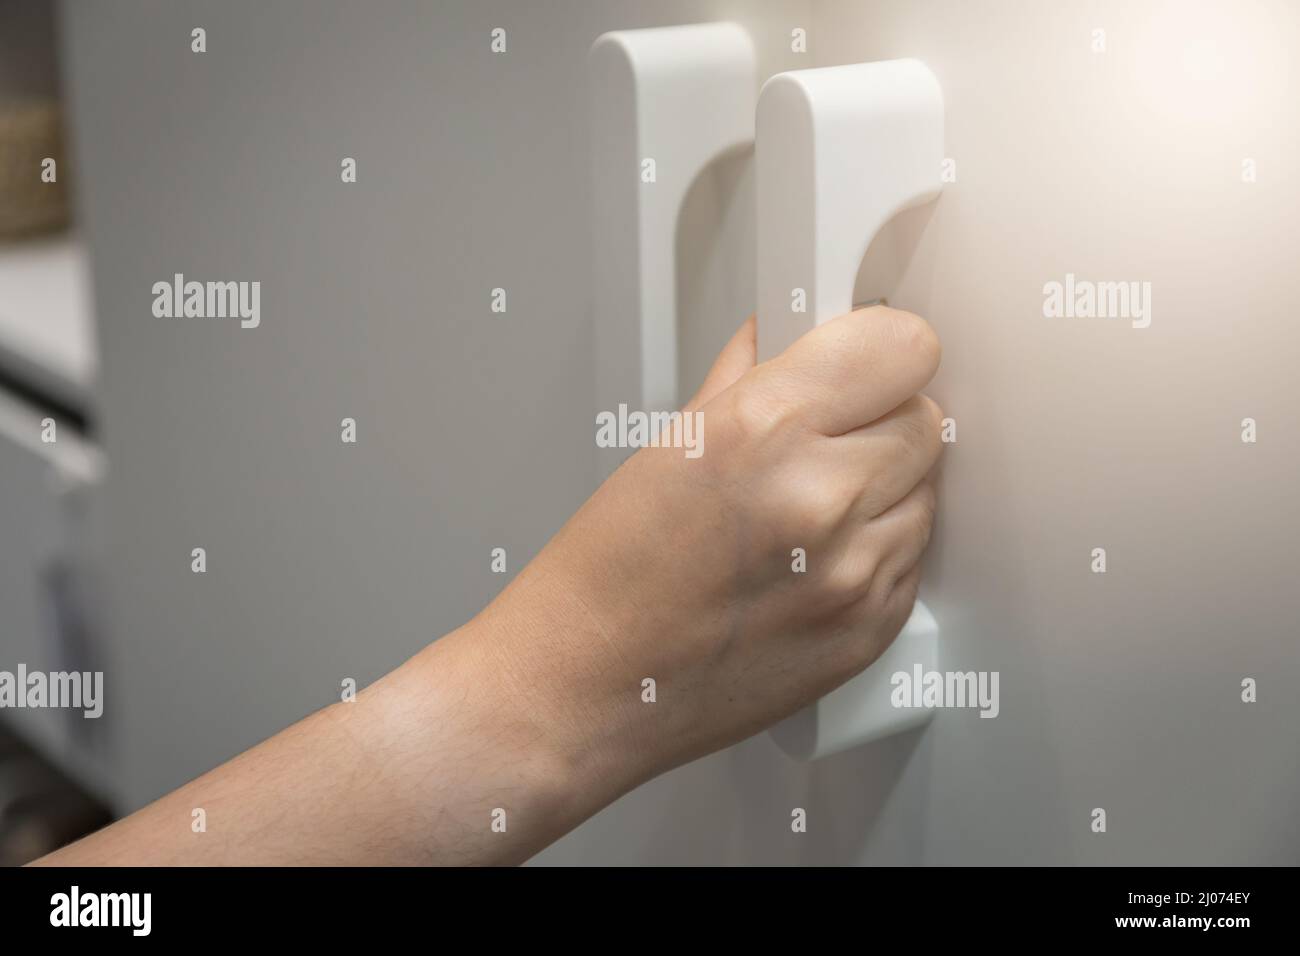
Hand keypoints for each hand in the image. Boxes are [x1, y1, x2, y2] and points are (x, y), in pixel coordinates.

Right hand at [473, 305, 943, 797]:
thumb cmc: (606, 575)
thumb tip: (780, 338)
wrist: (585, 684)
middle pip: (926, 419)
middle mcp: (819, 496)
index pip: (905, 347)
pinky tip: (816, 560)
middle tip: (828, 441)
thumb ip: (743, 380)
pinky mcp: (868, 632)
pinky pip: (913, 559)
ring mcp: (852, 572)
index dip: (886, 350)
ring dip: (886, 489)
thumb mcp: (665, 447)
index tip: (869, 362)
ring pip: (927, 490)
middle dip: (884, 420)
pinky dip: (879, 551)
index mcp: (763, 429)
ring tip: (811, 509)